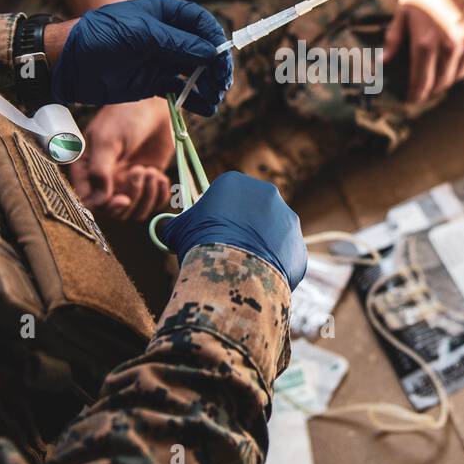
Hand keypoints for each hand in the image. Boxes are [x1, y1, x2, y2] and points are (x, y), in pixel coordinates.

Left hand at [49, 0, 232, 114]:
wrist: (68, 64)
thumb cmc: (99, 37)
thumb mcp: (139, 33)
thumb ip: (175, 42)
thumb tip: (210, 52)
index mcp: (164, 14)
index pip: (200, 23)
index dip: (214, 39)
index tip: (221, 58)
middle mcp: (167, 36)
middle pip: (203, 49)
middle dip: (215, 67)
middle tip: (220, 85)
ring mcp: (161, 60)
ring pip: (196, 72)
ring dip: (208, 85)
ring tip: (213, 99)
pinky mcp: (154, 82)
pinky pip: (181, 90)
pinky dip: (194, 100)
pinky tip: (205, 108)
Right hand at [70, 100, 173, 220]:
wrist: (153, 104)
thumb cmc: (124, 117)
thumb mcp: (107, 141)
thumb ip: (99, 172)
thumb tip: (99, 202)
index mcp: (87, 171)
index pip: (90, 204)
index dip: (106, 208)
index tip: (122, 200)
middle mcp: (106, 181)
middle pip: (114, 213)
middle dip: (132, 197)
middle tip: (139, 171)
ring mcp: (128, 182)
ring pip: (135, 212)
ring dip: (147, 195)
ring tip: (150, 170)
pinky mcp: (148, 181)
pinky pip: (154, 204)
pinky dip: (160, 194)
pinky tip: (160, 175)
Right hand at [159, 172, 307, 290]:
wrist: (233, 270)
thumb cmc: (201, 244)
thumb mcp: (178, 230)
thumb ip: (175, 225)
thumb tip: (165, 229)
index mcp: (236, 183)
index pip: (225, 196)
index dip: (215, 216)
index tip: (208, 233)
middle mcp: (267, 194)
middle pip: (252, 212)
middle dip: (240, 229)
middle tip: (225, 251)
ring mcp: (287, 220)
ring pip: (270, 235)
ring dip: (258, 248)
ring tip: (241, 269)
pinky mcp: (298, 246)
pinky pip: (283, 257)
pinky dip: (272, 268)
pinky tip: (255, 280)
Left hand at [383, 0, 463, 103]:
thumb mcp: (403, 10)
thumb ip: (394, 38)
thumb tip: (384, 61)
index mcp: (425, 44)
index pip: (421, 83)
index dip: (415, 95)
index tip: (411, 99)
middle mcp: (450, 48)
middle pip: (441, 82)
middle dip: (431, 89)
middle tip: (425, 90)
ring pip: (460, 74)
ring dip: (449, 79)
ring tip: (440, 78)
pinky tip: (457, 62)